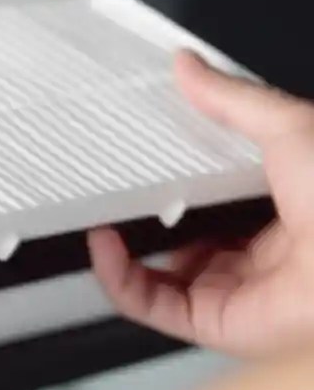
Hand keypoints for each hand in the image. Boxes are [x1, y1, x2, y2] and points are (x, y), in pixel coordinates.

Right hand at [89, 51, 313, 357]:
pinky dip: (117, 276)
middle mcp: (259, 252)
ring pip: (157, 272)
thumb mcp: (290, 126)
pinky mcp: (215, 322)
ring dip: (120, 247)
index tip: (143, 154)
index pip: (214, 191)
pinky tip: (106, 245)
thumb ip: (232, 99)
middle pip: (180, 234)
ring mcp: (235, 289)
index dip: (175, 174)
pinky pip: (150, 303)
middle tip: (113, 188)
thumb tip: (190, 68)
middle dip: (140, 213)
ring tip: (99, 214)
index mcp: (284, 205)